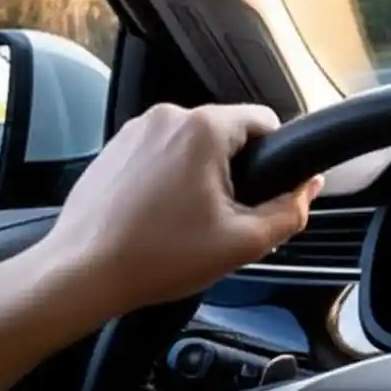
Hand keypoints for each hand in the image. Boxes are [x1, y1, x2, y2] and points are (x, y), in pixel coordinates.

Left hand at [38, 103, 323, 315]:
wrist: (82, 274)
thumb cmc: (159, 256)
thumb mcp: (244, 242)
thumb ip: (290, 210)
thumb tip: (308, 186)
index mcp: (204, 128)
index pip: (264, 121)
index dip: (274, 159)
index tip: (261, 194)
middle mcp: (168, 117)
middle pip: (227, 134)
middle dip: (234, 172)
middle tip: (223, 219)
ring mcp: (136, 130)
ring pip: (193, 146)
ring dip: (200, 176)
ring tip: (186, 222)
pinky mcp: (113, 149)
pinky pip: (160, 154)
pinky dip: (168, 179)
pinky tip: (159, 217)